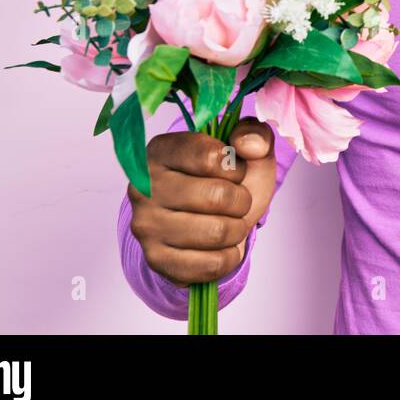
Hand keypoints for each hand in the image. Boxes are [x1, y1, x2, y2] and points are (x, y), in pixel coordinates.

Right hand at [127, 118, 277, 287]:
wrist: (213, 218)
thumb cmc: (227, 179)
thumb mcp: (246, 150)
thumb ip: (256, 134)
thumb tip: (249, 144)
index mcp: (161, 150)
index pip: (210, 157)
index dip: (235, 167)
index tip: (233, 170)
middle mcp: (143, 187)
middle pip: (217, 196)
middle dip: (241, 201)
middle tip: (237, 200)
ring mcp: (146, 225)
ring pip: (216, 232)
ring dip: (237, 229)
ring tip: (230, 222)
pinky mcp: (155, 259)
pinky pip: (211, 264)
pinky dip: (229, 257)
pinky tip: (221, 246)